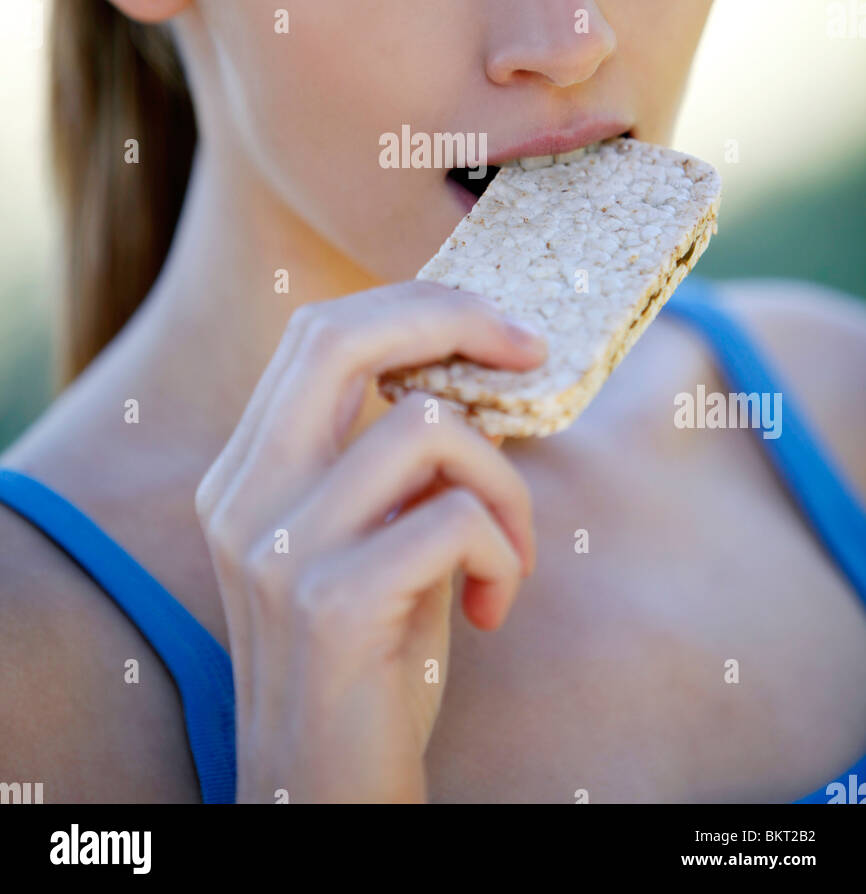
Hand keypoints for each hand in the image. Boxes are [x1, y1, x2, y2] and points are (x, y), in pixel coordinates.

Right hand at [194, 281, 546, 803]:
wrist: (323, 797)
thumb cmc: (366, 663)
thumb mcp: (372, 539)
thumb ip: (395, 460)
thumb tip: (474, 368)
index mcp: (246, 473)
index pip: (317, 334)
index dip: (415, 306)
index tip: (500, 326)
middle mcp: (244, 496)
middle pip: (339, 338)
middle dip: (452, 319)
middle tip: (529, 349)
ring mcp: (278, 548)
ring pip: (425, 428)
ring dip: (505, 485)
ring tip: (512, 554)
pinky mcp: (329, 603)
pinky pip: (457, 519)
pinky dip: (504, 552)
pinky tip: (494, 607)